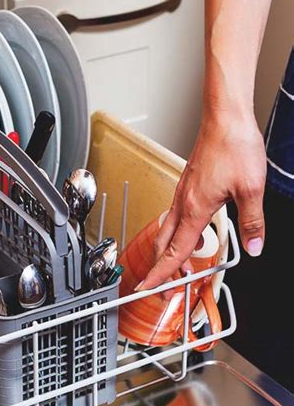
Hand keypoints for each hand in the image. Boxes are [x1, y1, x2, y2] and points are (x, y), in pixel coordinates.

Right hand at [138, 111, 265, 291]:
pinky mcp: (189, 183)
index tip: (151, 288)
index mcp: (195, 208)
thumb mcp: (251, 190)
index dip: (162, 274)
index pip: (175, 251)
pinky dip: (179, 231)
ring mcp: (184, 191)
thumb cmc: (234, 145)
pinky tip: (193, 231)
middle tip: (162, 286)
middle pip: (164, 243)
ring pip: (169, 228)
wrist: (226, 117)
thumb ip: (252, 222)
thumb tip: (254, 246)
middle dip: (161, 267)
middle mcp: (184, 201)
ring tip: (181, 265)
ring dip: (170, 250)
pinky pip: (177, 214)